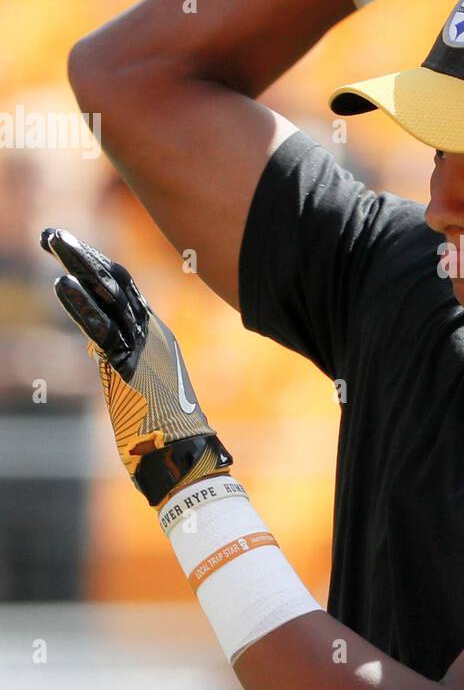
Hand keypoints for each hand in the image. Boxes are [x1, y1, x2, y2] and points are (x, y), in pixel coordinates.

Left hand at [40, 228, 231, 506]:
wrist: (186, 455)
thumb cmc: (165, 430)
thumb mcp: (141, 385)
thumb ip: (122, 360)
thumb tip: (98, 349)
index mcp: (155, 335)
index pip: (124, 288)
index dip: (96, 263)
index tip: (71, 247)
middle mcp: (151, 332)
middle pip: (115, 281)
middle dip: (82, 254)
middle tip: (52, 234)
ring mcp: (143, 346)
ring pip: (108, 295)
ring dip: (78, 265)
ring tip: (53, 239)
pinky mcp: (130, 365)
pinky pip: (102, 329)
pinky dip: (81, 305)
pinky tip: (61, 282)